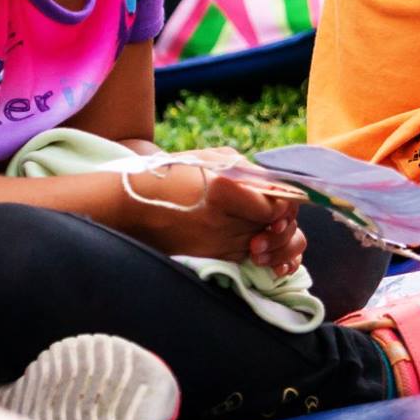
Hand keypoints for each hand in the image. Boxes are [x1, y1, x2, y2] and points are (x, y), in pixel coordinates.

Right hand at [127, 163, 307, 273]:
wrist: (133, 205)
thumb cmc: (174, 174)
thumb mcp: (212, 160)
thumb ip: (248, 170)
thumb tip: (278, 187)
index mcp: (223, 190)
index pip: (276, 206)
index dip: (286, 204)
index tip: (283, 199)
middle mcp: (220, 221)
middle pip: (272, 229)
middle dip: (281, 223)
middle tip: (277, 215)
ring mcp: (214, 244)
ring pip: (262, 248)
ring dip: (270, 240)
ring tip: (266, 229)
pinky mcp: (208, 259)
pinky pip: (244, 259)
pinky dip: (255, 253)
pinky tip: (256, 245)